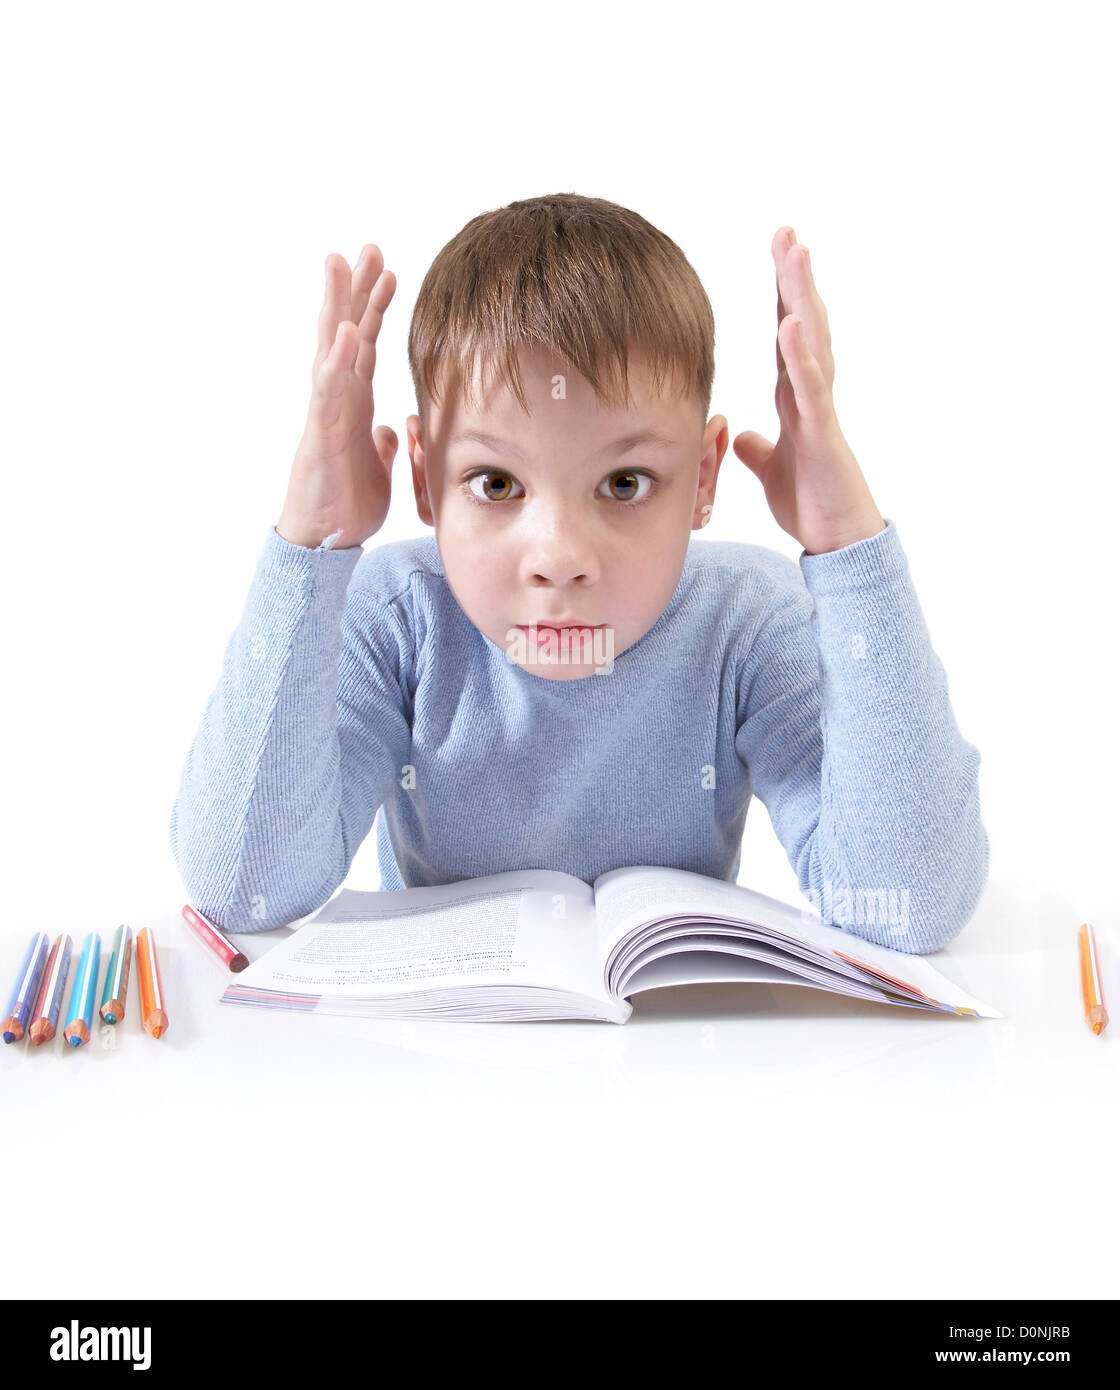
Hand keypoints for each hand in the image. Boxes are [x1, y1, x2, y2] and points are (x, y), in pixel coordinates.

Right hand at [276, 245, 398, 549]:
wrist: (324, 542)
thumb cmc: (346, 503)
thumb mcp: (377, 466)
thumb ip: (381, 442)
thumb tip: (387, 428)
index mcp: (353, 402)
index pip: (364, 343)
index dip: (374, 307)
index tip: (388, 270)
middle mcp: (337, 399)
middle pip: (346, 331)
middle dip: (356, 289)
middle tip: (367, 246)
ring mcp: (326, 413)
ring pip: (331, 349)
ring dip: (336, 306)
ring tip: (340, 264)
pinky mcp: (322, 435)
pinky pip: (328, 392)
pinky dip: (336, 361)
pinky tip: (342, 332)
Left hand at [733, 228, 884, 555]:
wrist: (837, 540)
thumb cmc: (811, 503)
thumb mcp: (772, 471)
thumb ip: (758, 449)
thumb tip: (742, 436)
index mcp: (795, 397)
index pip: (785, 334)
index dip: (780, 293)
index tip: (777, 250)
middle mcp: (810, 393)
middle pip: (801, 323)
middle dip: (793, 277)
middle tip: (787, 231)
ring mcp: (819, 409)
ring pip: (811, 343)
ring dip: (802, 298)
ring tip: (795, 254)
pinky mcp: (822, 434)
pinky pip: (811, 388)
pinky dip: (801, 355)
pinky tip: (791, 324)